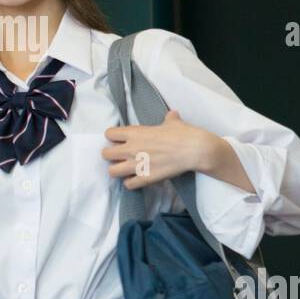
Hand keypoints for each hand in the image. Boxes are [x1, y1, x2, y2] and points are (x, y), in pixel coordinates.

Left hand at [102, 109, 216, 189]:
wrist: (194, 150)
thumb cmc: (183, 133)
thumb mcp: (173, 122)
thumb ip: (168, 119)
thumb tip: (172, 114)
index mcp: (135, 133)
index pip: (109, 134)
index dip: (113, 137)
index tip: (120, 140)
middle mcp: (131, 149)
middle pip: (105, 154)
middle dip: (111, 155)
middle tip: (120, 156)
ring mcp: (137, 165)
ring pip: (112, 171)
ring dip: (118, 170)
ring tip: (126, 169)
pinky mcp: (145, 178)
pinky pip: (128, 184)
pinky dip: (131, 183)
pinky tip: (137, 179)